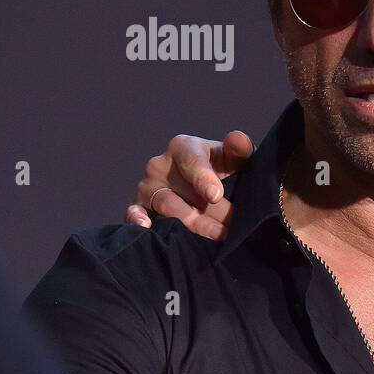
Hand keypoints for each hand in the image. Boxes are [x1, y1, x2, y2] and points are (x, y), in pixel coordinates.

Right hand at [125, 130, 253, 240]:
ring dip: (191, 222)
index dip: (204, 179)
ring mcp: (147, 186)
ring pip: (165, 205)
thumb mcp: (232, 157)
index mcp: (182, 147)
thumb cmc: (219, 167)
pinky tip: (147, 226)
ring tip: (216, 235)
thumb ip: (239, 149)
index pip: (192, 162)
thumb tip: (237, 139)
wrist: (203, 184)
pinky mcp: (139, 205)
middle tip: (229, 229)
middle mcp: (159, 165)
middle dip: (209, 212)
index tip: (216, 195)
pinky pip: (133, 212)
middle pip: (182, 191)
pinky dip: (137, 219)